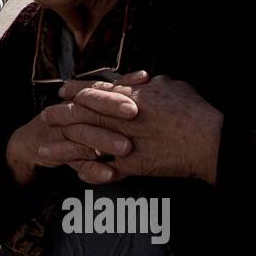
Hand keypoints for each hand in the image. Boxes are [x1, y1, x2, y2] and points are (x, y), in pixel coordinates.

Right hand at [6, 71, 148, 186]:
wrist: (33, 140)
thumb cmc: (72, 120)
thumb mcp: (93, 104)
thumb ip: (118, 91)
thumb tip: (145, 77)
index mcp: (81, 98)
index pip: (98, 88)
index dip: (118, 87)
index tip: (140, 87)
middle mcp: (69, 111)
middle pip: (87, 106)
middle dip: (109, 108)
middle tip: (133, 114)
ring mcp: (62, 132)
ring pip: (81, 134)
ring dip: (103, 140)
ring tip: (125, 147)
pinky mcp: (58, 154)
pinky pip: (76, 162)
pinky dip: (92, 170)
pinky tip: (109, 174)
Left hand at [47, 74, 222, 184]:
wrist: (210, 142)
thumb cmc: (196, 111)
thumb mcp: (172, 87)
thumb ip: (152, 85)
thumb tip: (143, 82)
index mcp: (132, 96)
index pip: (97, 91)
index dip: (77, 90)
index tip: (63, 90)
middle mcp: (122, 118)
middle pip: (83, 114)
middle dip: (61, 115)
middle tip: (44, 115)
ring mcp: (125, 143)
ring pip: (85, 143)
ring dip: (63, 144)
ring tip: (44, 145)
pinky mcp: (132, 166)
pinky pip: (103, 170)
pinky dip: (88, 171)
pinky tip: (73, 173)